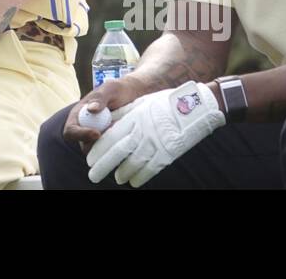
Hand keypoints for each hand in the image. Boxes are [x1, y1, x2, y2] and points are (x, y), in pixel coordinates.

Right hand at [61, 76, 149, 149]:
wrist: (132, 95)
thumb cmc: (118, 90)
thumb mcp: (109, 89)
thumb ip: (99, 98)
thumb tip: (90, 109)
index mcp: (78, 115)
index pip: (70, 131)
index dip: (80, 135)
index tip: (97, 133)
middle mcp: (85, 128)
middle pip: (83, 145)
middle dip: (97, 143)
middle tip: (113, 130)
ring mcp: (97, 136)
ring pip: (97, 151)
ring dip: (108, 145)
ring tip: (119, 129)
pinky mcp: (108, 142)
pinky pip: (108, 151)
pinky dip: (116, 146)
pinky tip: (124, 134)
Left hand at [86, 80, 224, 186]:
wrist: (196, 106)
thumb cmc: (166, 103)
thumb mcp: (142, 103)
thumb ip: (124, 114)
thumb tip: (106, 122)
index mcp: (134, 117)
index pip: (110, 136)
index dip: (98, 150)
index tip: (89, 159)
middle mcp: (142, 131)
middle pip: (117, 152)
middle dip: (102, 165)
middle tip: (93, 175)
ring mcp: (156, 142)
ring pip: (132, 163)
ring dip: (122, 173)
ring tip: (116, 178)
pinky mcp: (168, 152)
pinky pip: (151, 168)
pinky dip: (140, 176)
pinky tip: (133, 181)